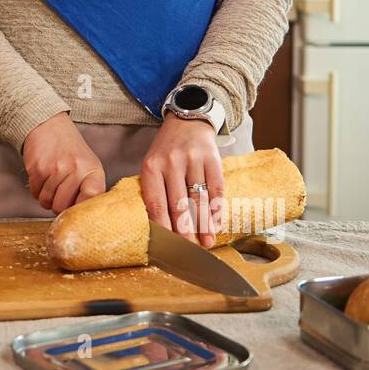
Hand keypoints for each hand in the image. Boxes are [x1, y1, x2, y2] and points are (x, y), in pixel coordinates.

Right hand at [21, 112, 106, 213]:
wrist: (49, 126)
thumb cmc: (70, 150)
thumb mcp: (88, 165)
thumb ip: (89, 188)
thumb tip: (83, 216)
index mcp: (92, 170)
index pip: (91, 198)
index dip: (81, 209)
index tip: (76, 210)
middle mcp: (76, 169)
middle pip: (63, 206)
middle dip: (58, 206)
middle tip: (59, 196)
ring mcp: (56, 169)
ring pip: (46, 201)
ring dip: (46, 198)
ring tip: (51, 184)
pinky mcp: (38, 169)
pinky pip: (35, 193)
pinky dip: (36, 191)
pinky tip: (42, 179)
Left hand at [139, 115, 224, 246]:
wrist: (187, 120)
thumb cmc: (167, 149)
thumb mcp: (153, 163)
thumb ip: (154, 189)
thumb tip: (159, 227)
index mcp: (151, 166)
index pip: (156, 202)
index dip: (162, 226)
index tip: (167, 245)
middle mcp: (171, 162)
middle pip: (178, 204)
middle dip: (184, 230)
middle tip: (188, 250)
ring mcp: (193, 160)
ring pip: (198, 199)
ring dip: (203, 224)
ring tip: (206, 242)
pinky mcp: (212, 159)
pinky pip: (216, 189)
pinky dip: (217, 209)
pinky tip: (217, 224)